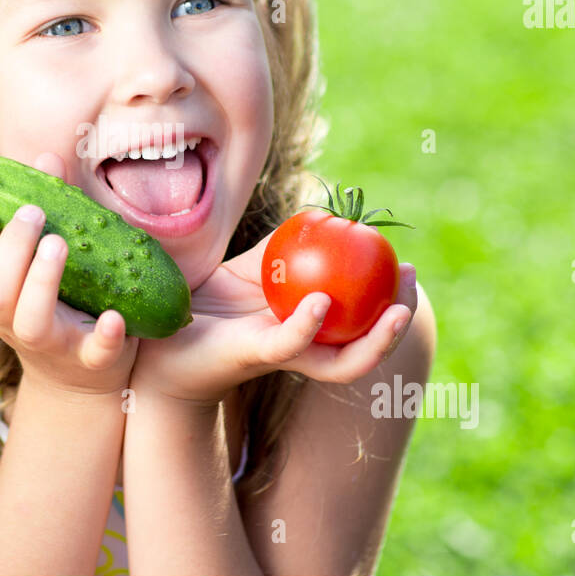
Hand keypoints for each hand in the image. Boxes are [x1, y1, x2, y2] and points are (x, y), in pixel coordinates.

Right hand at [0, 151, 138, 396]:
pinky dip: (104, 336)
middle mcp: (14, 324)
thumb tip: (45, 156)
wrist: (83, 377)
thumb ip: (45, 208)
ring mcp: (54, 345)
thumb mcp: (40, 261)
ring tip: (58, 243)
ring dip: (41, 280)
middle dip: (9, 250)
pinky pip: (95, 354)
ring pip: (30, 322)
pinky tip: (113, 317)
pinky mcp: (92, 361)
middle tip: (32, 214)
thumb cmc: (55, 304)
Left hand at [130, 229, 418, 404]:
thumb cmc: (206, 305)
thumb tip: (317, 213)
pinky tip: (322, 302)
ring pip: (341, 362)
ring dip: (374, 341)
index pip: (363, 323)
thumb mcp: (251, 271)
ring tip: (396, 312)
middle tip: (412, 285)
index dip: (393, 300)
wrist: (163, 339)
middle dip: (398, 323)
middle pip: (365, 349)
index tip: (410, 267)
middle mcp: (302, 350)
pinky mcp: (252, 355)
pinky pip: (288, 344)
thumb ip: (282, 248)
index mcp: (307, 331)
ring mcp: (280, 356)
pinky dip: (308, 325)